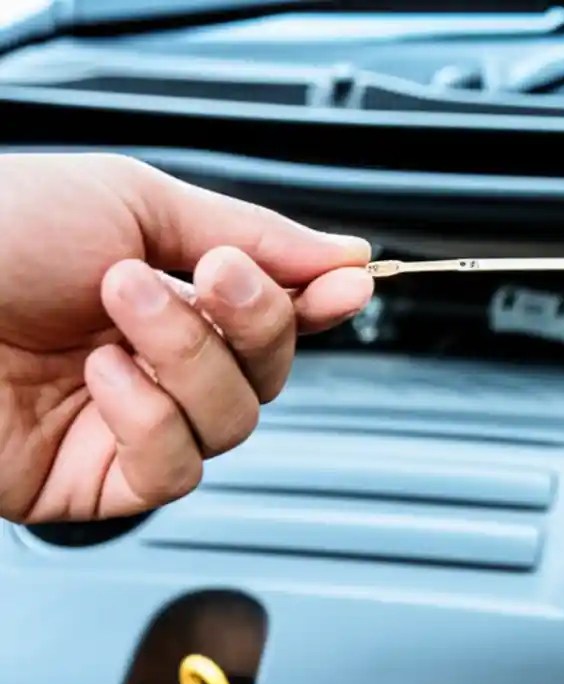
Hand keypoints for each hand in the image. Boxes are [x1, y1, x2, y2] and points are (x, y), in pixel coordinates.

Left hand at [0, 153, 373, 522]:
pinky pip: (174, 470)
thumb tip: (344, 257)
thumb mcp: (136, 201)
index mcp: (163, 293)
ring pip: (232, 424)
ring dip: (189, 362)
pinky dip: (150, 421)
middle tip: (214, 276)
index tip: (351, 286)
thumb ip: (252, 233)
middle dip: (254, 323)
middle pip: (267, 374)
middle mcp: (150, 362)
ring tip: (120, 310)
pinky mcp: (91, 481)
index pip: (268, 315)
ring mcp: (123, 423)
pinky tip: (100, 380)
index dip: (316, 304)